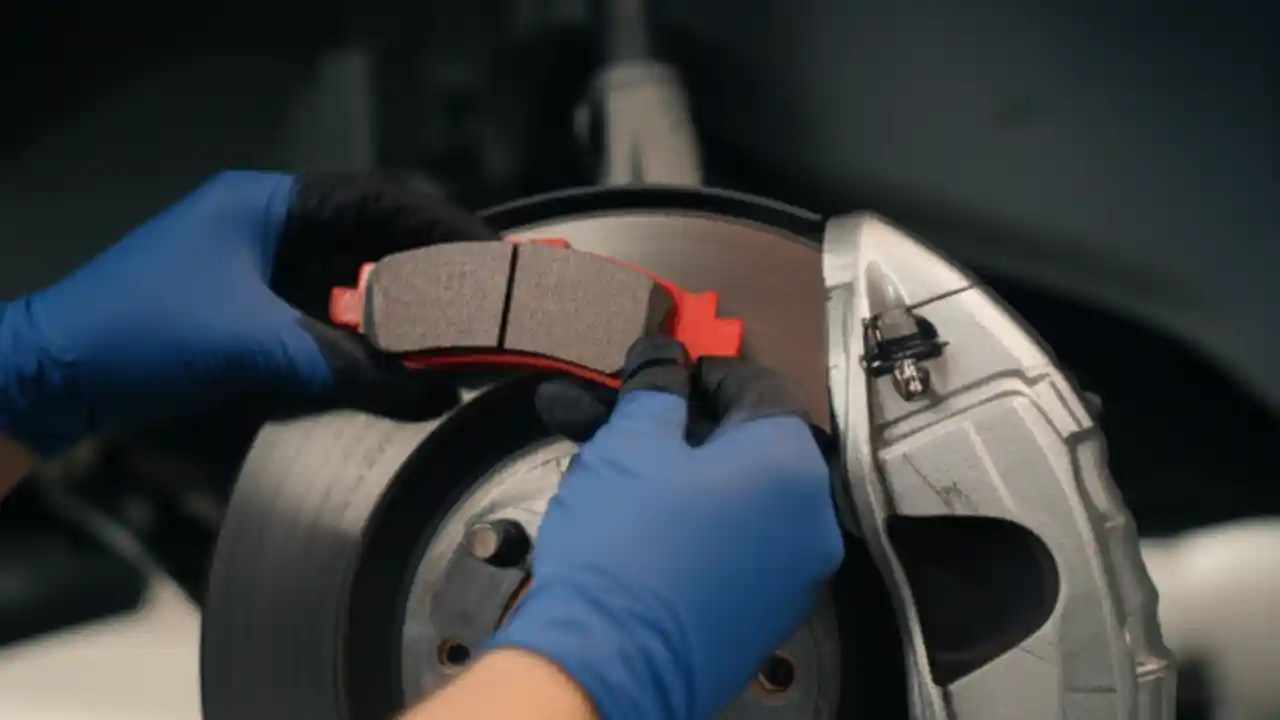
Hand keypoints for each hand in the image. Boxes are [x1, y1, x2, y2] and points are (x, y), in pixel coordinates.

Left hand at [0, 171, 492, 454]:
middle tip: (489, 305)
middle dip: (434, 276)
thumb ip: (344, 366)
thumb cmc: (133, 331)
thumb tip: (426, 393)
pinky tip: (404, 370)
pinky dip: (370, 348)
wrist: (54, 379)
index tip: (492, 255)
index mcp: (267, 205)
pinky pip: (333, 327)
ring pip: (357, 290)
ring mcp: (265, 277)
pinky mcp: (258, 320)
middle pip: (376, 245)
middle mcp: (273, 232)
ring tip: (459, 341)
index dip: (442, 226)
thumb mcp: (250, 342)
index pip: (378, 201)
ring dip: (406, 318)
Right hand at [491, 338, 843, 718]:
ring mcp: (792, 574)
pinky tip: (635, 517)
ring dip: (677, 474)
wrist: (609, 668)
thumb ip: (654, 389)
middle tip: (624, 418)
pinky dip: (693, 523)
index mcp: (792, 464)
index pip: (758, 387)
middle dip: (679, 426)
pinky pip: (734, 546)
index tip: (660, 372)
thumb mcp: (631, 444)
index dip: (703, 371)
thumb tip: (662, 359)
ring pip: (735, 498)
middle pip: (746, 446)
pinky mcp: (763, 615)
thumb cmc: (625, 545)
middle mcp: (810, 519)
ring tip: (611, 466)